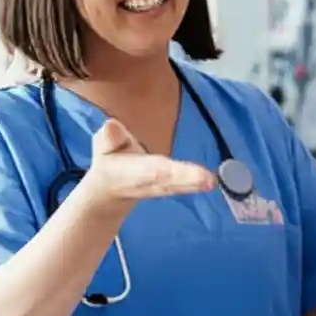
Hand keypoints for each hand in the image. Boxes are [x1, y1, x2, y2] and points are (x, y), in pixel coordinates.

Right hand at [84, 119, 215, 204]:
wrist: (109, 190)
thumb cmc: (109, 161)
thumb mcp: (103, 146)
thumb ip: (110, 137)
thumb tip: (111, 125)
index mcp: (130, 170)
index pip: (150, 169)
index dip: (164, 168)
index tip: (178, 168)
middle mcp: (148, 181)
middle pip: (168, 181)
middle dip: (186, 179)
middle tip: (207, 180)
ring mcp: (161, 186)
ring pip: (178, 185)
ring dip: (194, 183)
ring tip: (211, 181)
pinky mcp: (170, 185)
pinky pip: (183, 185)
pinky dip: (196, 183)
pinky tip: (211, 181)